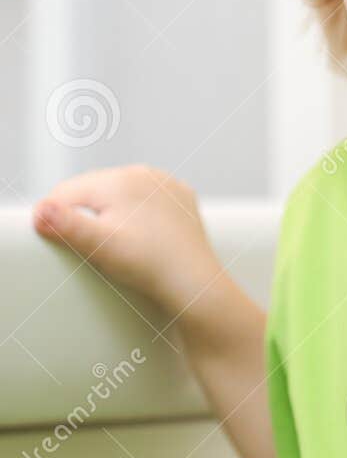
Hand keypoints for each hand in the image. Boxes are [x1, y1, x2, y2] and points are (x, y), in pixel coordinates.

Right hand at [31, 164, 222, 322]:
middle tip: (80, 243)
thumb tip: (39, 210)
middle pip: (93, 190)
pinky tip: (137, 233)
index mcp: (118, 179)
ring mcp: (166, 184)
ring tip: (110, 240)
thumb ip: (66, 226)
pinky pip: (148, 200)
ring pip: (120, 194)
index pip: (66, 192)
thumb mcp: (100, 246)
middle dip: (82, 213)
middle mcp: (144, 173)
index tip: (51, 238)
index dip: (52, 215)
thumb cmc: (148, 266)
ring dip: (109, 212)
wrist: (195, 284)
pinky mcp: (181, 199)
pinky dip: (138, 214)